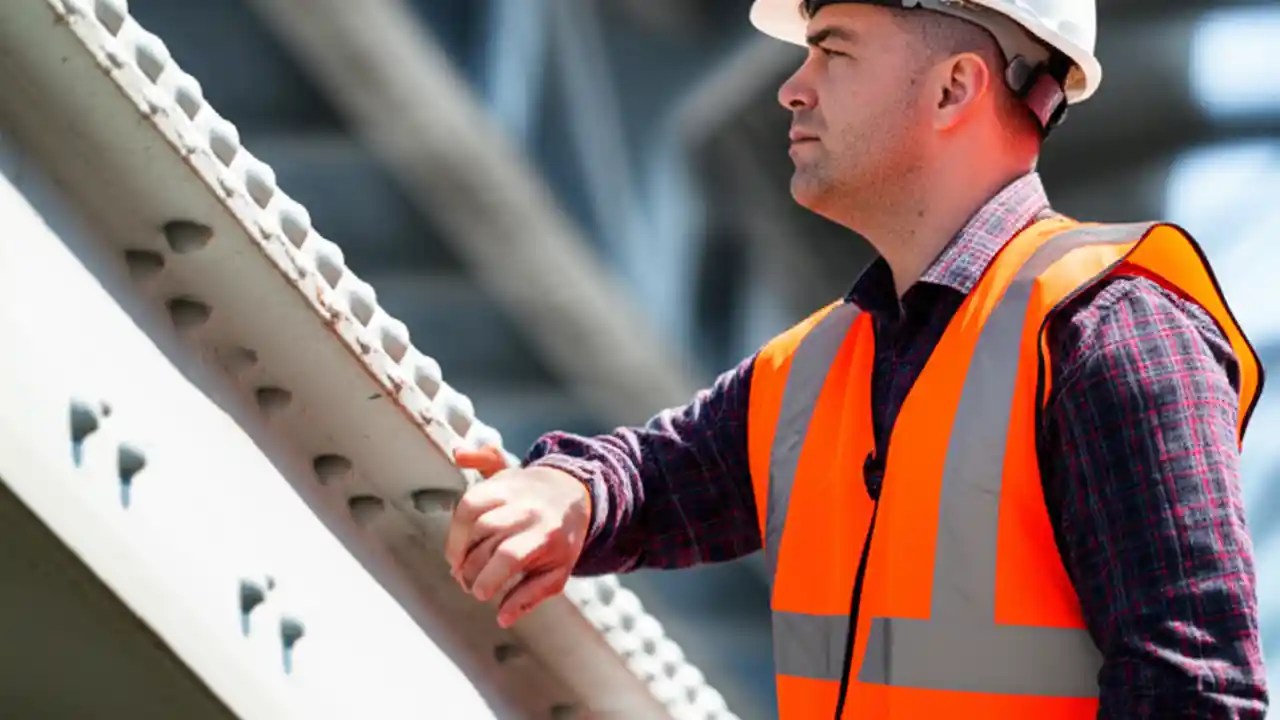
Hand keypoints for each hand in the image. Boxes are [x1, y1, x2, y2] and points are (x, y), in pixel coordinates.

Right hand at [446, 447, 590, 627]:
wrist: (571, 493)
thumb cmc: (562, 540)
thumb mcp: (557, 572)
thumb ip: (530, 596)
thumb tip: (502, 619)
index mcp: (547, 535)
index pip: (509, 555)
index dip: (488, 577)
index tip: (479, 594)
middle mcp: (528, 510)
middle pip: (485, 536)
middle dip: (470, 567)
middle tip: (467, 584)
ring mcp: (512, 492)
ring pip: (471, 514)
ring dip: (457, 545)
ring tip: (458, 565)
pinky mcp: (498, 480)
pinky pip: (468, 499)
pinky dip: (456, 522)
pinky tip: (458, 542)